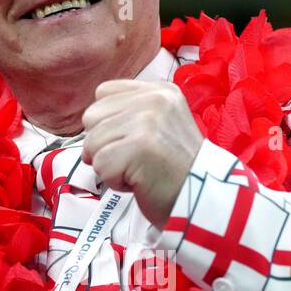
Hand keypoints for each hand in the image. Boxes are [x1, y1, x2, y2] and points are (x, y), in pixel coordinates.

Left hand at [80, 79, 204, 228]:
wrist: (202, 199)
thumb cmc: (173, 169)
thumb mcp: (158, 125)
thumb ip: (127, 114)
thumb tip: (88, 125)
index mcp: (159, 91)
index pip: (103, 93)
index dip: (106, 123)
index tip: (131, 141)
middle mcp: (155, 100)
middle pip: (91, 117)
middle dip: (104, 145)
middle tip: (135, 159)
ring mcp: (148, 121)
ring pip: (92, 142)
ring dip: (109, 165)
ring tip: (139, 169)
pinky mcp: (141, 147)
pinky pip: (100, 164)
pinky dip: (114, 180)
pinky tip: (139, 181)